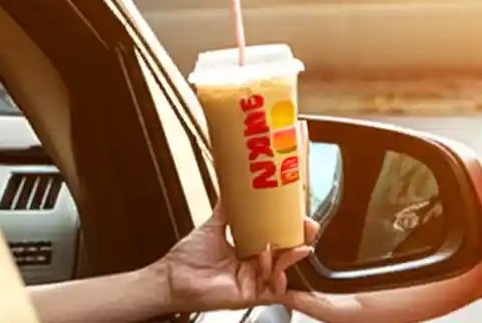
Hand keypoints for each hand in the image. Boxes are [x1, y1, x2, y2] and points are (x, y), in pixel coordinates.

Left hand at [156, 201, 319, 312]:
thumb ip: (226, 209)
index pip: (276, 238)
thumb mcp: (212, 227)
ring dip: (291, 257)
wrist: (172, 278)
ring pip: (282, 270)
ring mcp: (254, 281)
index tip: (301, 215)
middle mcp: (255, 266)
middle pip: (285, 254)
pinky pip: (273, 292)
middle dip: (300, 240)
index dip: (290, 228)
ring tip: (297, 245)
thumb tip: (231, 185)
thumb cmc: (188, 258)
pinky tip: (281, 272)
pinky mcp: (251, 296)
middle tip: (309, 227)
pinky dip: (279, 281)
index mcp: (249, 250)